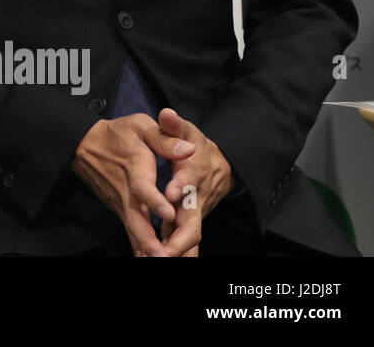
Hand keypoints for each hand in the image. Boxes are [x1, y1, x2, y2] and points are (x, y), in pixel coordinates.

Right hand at [72, 114, 196, 256]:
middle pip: (136, 219)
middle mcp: (127, 192)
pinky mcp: (120, 211)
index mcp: (136, 169)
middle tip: (162, 256)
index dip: (155, 201)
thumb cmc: (117, 134)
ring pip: (133, 230)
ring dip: (144, 248)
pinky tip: (148, 259)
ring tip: (157, 262)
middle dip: (148, 239)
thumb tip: (189, 149)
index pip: (143, 187)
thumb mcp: (140, 126)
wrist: (83, 145)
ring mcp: (122, 204)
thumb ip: (164, 138)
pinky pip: (131, 232)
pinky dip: (139, 248)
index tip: (169, 214)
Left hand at [155, 108, 233, 256]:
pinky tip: (153, 261)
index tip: (169, 192)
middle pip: (193, 221)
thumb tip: (166, 113)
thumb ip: (175, 125)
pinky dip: (176, 253)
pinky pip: (183, 241)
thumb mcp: (189, 130)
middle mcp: (196, 197)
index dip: (181, 186)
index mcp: (195, 172)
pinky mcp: (188, 221)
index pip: (190, 180)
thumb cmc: (197, 145)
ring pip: (189, 236)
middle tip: (165, 251)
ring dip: (178, 251)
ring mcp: (193, 212)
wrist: (220, 165)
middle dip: (180, 237)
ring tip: (158, 261)